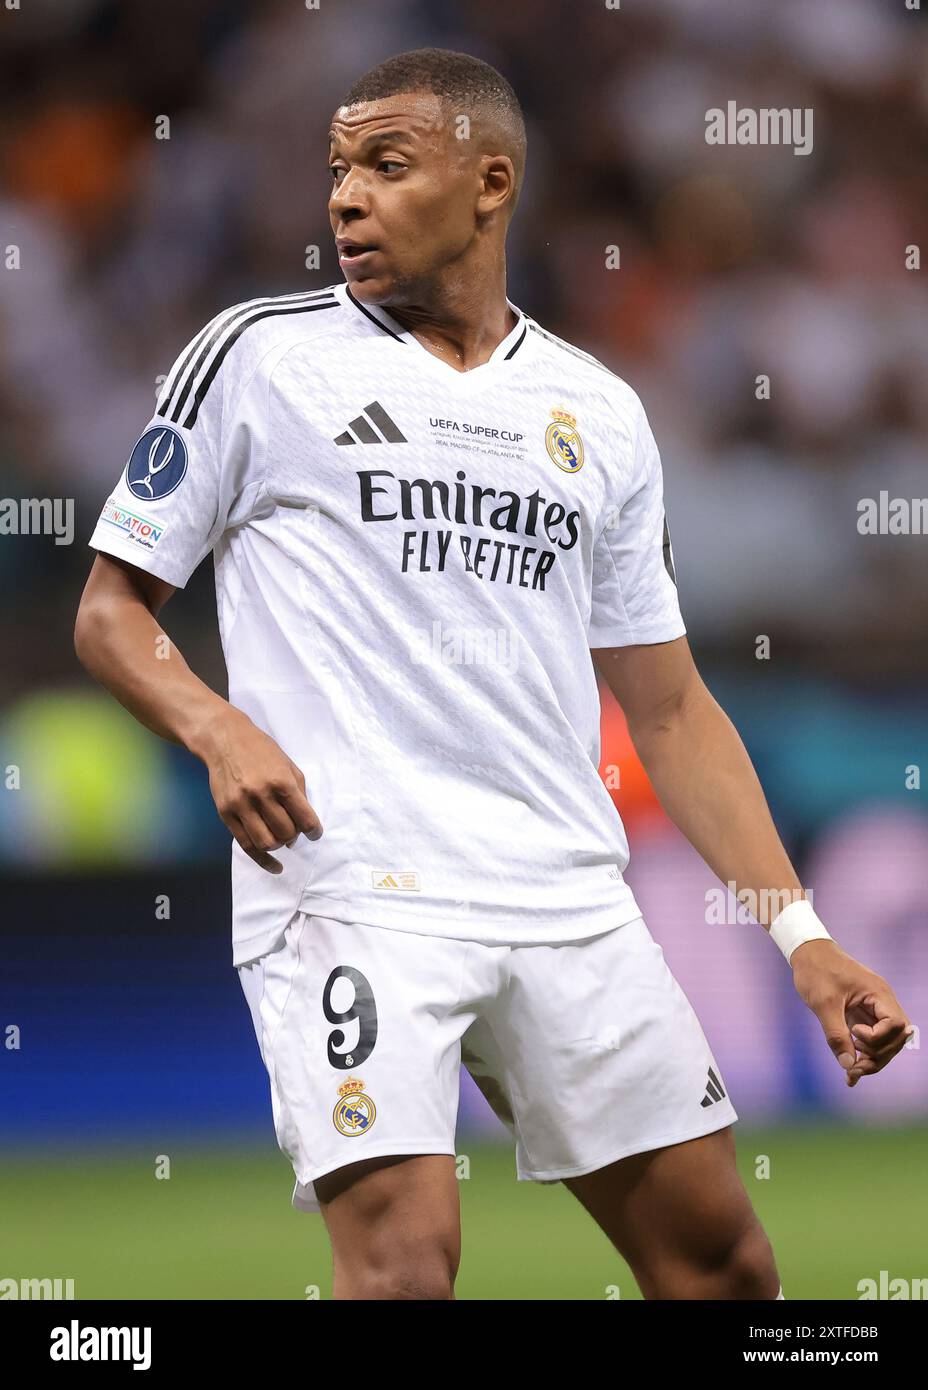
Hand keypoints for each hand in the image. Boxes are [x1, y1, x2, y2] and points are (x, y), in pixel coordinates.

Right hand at [197, 706, 322, 873]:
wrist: (224, 740)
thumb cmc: (261, 751)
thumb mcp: (288, 765)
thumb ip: (299, 793)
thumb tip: (303, 825)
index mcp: (281, 782)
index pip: (305, 818)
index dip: (314, 831)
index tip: (315, 833)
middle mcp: (261, 795)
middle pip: (286, 833)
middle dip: (295, 836)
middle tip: (295, 830)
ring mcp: (241, 805)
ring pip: (267, 843)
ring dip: (279, 845)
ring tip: (281, 838)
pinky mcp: (226, 813)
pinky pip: (247, 845)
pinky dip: (263, 860)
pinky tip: (275, 866)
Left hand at [790, 939, 913, 1086]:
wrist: (808, 952)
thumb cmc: (816, 970)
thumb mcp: (823, 1003)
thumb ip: (836, 1035)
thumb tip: (848, 1065)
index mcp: (878, 993)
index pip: (896, 1025)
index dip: (878, 1037)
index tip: (854, 1032)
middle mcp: (881, 1001)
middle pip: (895, 1038)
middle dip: (878, 1056)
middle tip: (853, 1067)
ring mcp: (873, 1008)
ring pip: (886, 1042)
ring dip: (872, 1059)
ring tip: (851, 1071)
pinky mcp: (863, 1014)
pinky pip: (871, 1038)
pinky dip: (863, 1055)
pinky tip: (850, 1072)